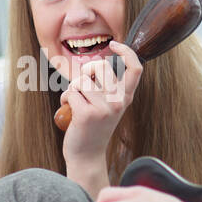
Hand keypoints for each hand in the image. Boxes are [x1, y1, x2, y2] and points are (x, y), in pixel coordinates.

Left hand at [59, 42, 141, 166]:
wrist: (87, 156)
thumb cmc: (93, 127)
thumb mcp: (108, 106)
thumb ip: (107, 87)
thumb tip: (94, 64)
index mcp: (126, 97)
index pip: (135, 68)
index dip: (126, 51)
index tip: (114, 44)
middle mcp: (118, 102)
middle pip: (101, 66)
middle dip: (86, 71)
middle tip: (83, 86)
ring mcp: (104, 108)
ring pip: (82, 80)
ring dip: (73, 89)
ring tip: (75, 102)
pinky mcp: (87, 114)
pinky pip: (71, 92)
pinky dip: (66, 99)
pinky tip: (69, 110)